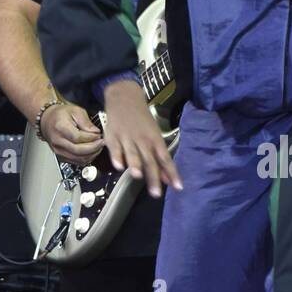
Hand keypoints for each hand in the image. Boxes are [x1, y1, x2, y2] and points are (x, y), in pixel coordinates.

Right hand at [40, 101, 103, 164]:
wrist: (48, 121)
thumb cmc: (60, 115)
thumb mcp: (76, 111)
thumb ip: (87, 122)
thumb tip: (96, 132)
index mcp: (60, 127)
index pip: (78, 138)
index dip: (91, 138)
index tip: (99, 135)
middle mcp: (58, 141)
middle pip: (79, 151)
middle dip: (94, 147)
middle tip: (102, 142)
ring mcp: (59, 151)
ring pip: (79, 159)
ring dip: (92, 154)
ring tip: (98, 146)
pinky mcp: (62, 157)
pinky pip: (77, 162)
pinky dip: (87, 158)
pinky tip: (92, 151)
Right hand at [103, 77, 182, 196]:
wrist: (125, 98)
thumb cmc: (142, 121)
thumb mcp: (154, 136)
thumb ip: (158, 158)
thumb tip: (166, 178)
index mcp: (155, 140)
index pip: (165, 159)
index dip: (172, 173)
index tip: (178, 187)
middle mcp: (142, 140)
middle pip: (149, 160)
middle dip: (153, 177)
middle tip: (156, 194)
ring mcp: (127, 138)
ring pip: (132, 153)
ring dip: (135, 164)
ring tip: (137, 176)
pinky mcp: (112, 136)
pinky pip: (115, 148)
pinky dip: (116, 156)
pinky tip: (118, 166)